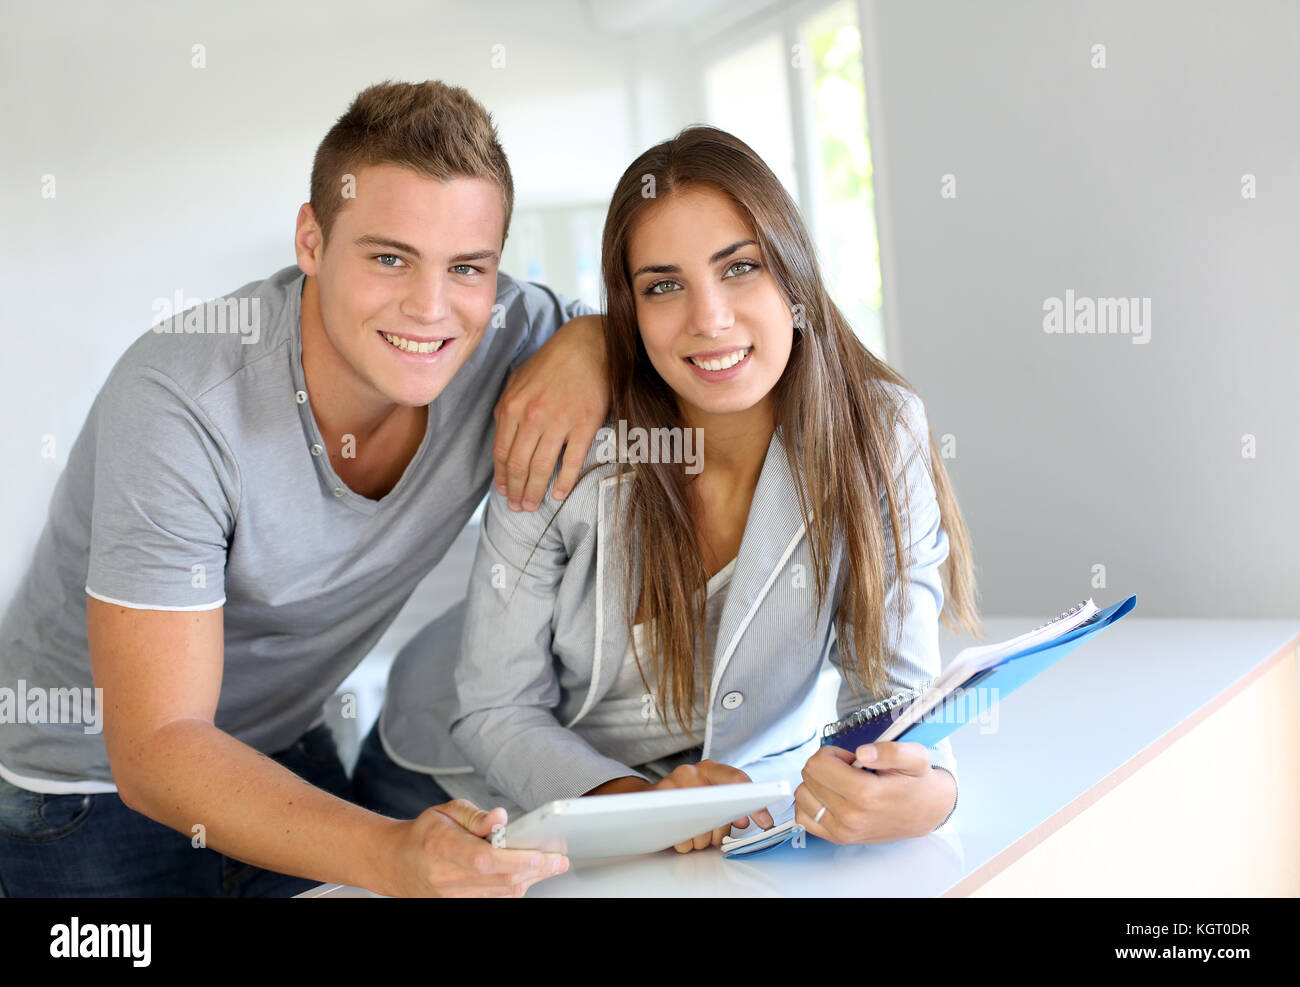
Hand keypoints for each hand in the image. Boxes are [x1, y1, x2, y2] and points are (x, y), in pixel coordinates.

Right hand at [378, 798, 568, 896]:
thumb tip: (501, 818)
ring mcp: (450, 897)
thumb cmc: (425, 834)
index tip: (542, 854)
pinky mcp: (457, 906)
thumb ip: (476, 816)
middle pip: (500, 881)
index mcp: (440, 846)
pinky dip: (512, 890)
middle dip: (536, 870)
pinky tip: (525, 877)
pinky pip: (493, 902)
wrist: (397, 862)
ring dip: (529, 881)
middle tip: (558, 860)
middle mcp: (445, 877)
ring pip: (501, 895)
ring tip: (547, 866)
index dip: (517, 859)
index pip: (485, 859)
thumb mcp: (447, 811)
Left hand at [493, 314, 607, 511]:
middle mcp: (532, 416)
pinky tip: (559, 494)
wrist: (588, 345)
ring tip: (533, 506)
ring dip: (535, 492)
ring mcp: (558, 422)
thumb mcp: (518, 379)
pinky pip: (571, 461)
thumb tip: (502, 435)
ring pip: (541, 468)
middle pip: (519, 465)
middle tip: (518, 508)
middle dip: (516, 491)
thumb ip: (506, 407)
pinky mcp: (584, 425)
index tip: (503, 492)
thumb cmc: (553, 362)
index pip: (502, 452)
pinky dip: (564, 482)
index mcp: (512, 406)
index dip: (502, 477)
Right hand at [651, 760, 775, 853]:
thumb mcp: (710, 792)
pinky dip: (686, 843)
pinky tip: (681, 832)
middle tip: (713, 828)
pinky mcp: (658, 805)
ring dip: (702, 838)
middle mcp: (690, 773)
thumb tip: (745, 820)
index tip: (765, 822)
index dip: (755, 803)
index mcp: (709, 768)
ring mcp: (672, 787)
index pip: (738, 780)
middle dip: (719, 829)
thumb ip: (732, 804)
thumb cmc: (687, 796)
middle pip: (721, 813)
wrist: (651, 797)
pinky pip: (683, 839)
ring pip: (702, 830)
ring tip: (693, 827)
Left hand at [794, 742, 954, 843]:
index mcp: (866, 794)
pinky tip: (830, 797)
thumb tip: (863, 753)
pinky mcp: (837, 838)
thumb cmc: (917, 783)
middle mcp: (851, 816)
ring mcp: (842, 831)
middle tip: (849, 770)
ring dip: (817, 784)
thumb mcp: (915, 757)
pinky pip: (803, 817)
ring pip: (802, 795)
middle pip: (809, 776)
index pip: (818, 764)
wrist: (926, 812)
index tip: (849, 759)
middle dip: (825, 766)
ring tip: (842, 784)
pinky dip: (811, 803)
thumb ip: (891, 751)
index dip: (832, 753)